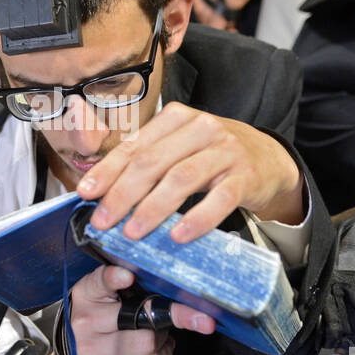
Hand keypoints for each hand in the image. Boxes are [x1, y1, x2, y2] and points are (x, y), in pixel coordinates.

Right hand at [62, 264, 215, 354]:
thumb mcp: (101, 294)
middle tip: (181, 314)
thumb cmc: (98, 316)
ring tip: (160, 332)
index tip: (128, 277)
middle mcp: (87, 322)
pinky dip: (163, 353)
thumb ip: (123, 284)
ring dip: (164, 337)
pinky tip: (158, 346)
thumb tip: (169, 283)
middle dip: (169, 316)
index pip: (100, 282)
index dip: (114, 279)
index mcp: (86, 294)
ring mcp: (95, 350)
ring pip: (149, 343)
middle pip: (140, 318)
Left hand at [76, 101, 303, 242]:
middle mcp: (201, 128)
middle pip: (153, 162)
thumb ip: (148, 159)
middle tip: (103, 221)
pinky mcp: (245, 176)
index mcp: (177, 118)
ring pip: (181, 178)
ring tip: (133, 231)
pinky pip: (219, 199)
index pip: (134, 146)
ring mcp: (225, 151)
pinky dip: (197, 218)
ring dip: (153, 208)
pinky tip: (178, 235)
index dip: (107, 171)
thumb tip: (103, 190)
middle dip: (123, 194)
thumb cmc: (214, 154)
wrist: (269, 159)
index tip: (85, 195)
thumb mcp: (181, 146)